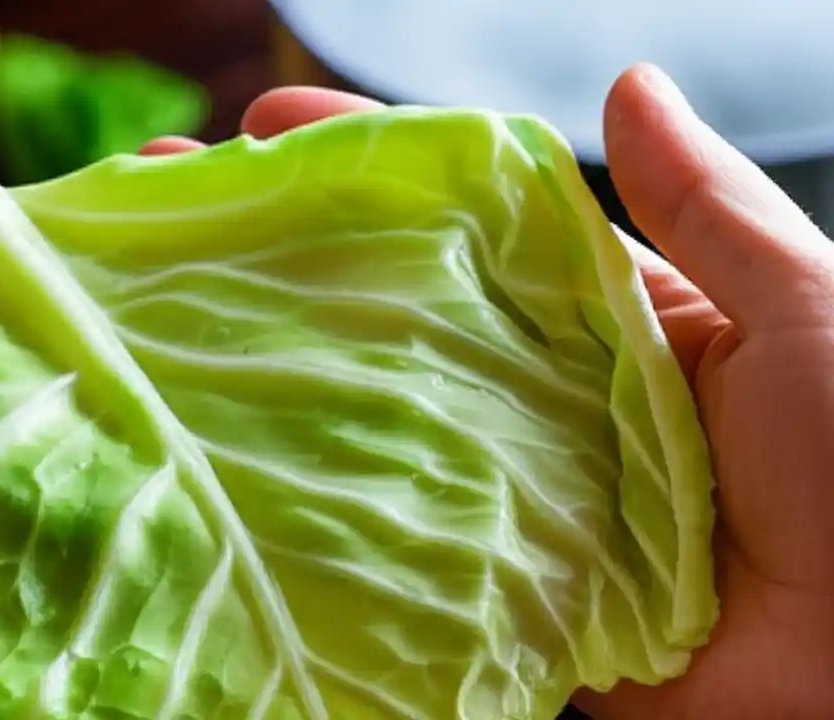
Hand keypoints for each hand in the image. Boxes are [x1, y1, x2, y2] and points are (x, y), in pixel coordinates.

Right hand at [156, 67, 833, 718]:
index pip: (465, 225)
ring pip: (381, 422)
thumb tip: (630, 87)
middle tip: (162, 212)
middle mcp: (544, 402)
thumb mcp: (800, 309)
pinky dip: (325, 510)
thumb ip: (705, 208)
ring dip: (273, 373)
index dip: (367, 168)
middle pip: (394, 318)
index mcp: (605, 322)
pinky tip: (233, 466)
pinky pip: (407, 545)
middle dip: (279, 259)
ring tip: (158, 315)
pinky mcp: (505, 594)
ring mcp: (515, 497)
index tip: (265, 123)